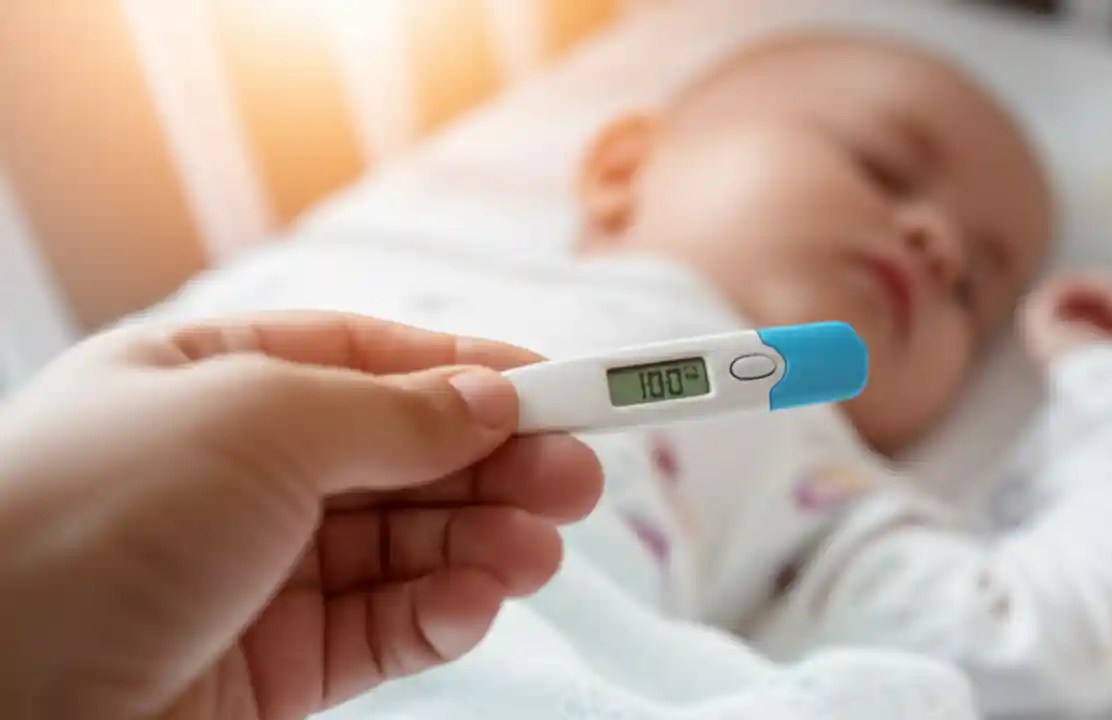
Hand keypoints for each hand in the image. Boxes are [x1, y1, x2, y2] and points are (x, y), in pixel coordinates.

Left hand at [0, 313, 602, 719]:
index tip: (559, 383)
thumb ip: (392, 413)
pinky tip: (479, 600)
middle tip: (579, 476)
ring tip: (542, 547)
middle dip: (493, 463)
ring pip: (402, 548)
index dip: (467, 369)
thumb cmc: (95, 515)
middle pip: (398, 458)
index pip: (366, 361)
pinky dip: (441, 613)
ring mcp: (254, 572)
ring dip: (482, 543)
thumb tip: (492, 399)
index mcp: (207, 379)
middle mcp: (232, 473)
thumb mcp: (260, 420)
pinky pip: (380, 629)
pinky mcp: (271, 668)